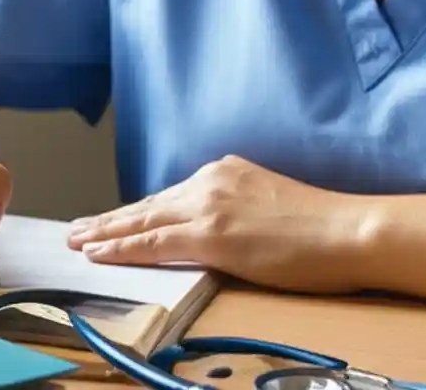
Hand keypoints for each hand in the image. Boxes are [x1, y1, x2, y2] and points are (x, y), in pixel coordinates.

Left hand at [66, 155, 372, 293]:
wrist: (348, 230)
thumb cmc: (321, 227)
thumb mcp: (269, 204)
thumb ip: (235, 210)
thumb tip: (214, 231)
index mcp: (225, 172)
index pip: (169, 196)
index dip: (136, 212)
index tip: (111, 221)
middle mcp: (210, 181)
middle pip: (148, 205)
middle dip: (109, 220)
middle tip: (76, 231)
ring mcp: (208, 206)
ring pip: (142, 221)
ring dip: (105, 234)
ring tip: (77, 243)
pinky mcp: (211, 234)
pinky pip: (153, 242)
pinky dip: (121, 248)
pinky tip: (98, 253)